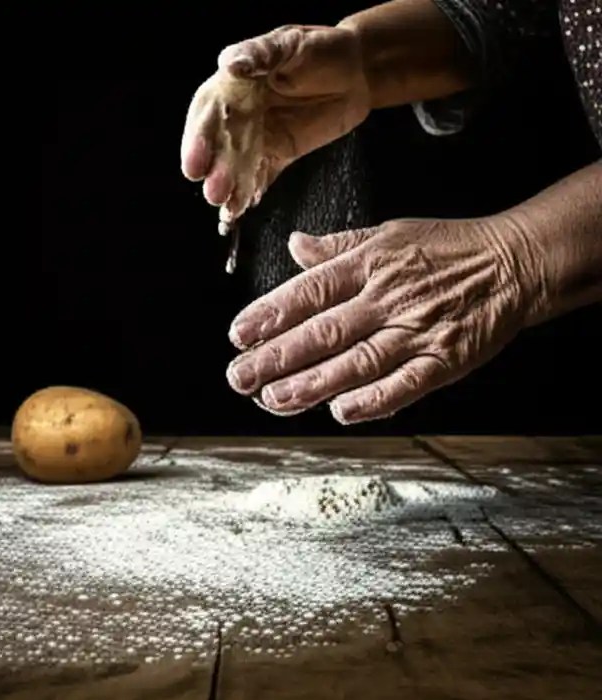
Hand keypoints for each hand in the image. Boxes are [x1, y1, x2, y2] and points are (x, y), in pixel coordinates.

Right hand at [181, 24, 370, 229]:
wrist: (358, 70)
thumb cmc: (321, 48)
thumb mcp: (289, 43)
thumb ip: (260, 53)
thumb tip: (230, 64)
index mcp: (231, 86)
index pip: (207, 115)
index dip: (198, 140)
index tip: (194, 164)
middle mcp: (237, 115)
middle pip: (218, 147)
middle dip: (214, 172)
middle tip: (213, 193)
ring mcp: (256, 138)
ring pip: (235, 167)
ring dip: (229, 189)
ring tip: (228, 210)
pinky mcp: (278, 155)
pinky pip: (260, 178)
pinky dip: (251, 194)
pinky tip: (242, 211)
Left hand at [224, 217, 535, 422]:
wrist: (516, 262)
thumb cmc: (447, 248)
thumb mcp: (387, 233)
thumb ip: (338, 247)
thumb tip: (294, 245)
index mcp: (370, 264)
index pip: (309, 291)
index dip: (271, 314)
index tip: (239, 334)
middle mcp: (389, 297)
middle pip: (324, 332)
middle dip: (277, 357)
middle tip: (239, 376)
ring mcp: (418, 330)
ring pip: (357, 362)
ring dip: (312, 384)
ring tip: (273, 398)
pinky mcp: (446, 359)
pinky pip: (405, 384)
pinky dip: (373, 400)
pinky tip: (340, 411)